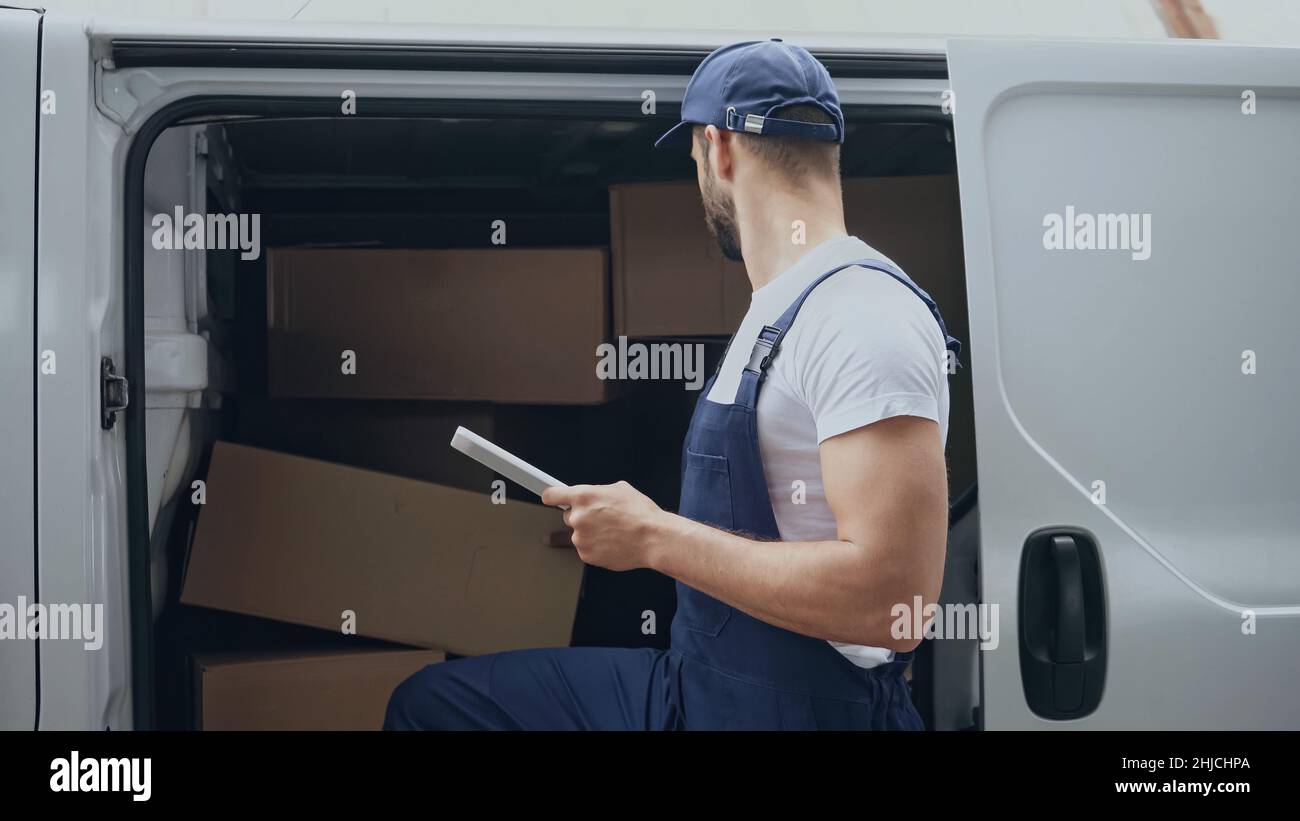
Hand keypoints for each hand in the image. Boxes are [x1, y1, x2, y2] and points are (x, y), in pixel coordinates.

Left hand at [541, 481, 667, 571]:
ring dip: (590, 533)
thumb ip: (599, 492)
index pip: (553, 495)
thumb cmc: (640, 514)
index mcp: (584, 496)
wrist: (652, 538)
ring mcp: (580, 538)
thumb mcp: (620, 489)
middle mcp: (578, 517)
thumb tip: (595, 496)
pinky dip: (596, 547)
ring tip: (612, 532)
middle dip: (582, 517)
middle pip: (569, 516)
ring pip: (578, 534)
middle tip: (603, 519)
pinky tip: (611, 542)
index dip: (552, 496)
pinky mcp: (586, 555)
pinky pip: (586, 549)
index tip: (550, 498)